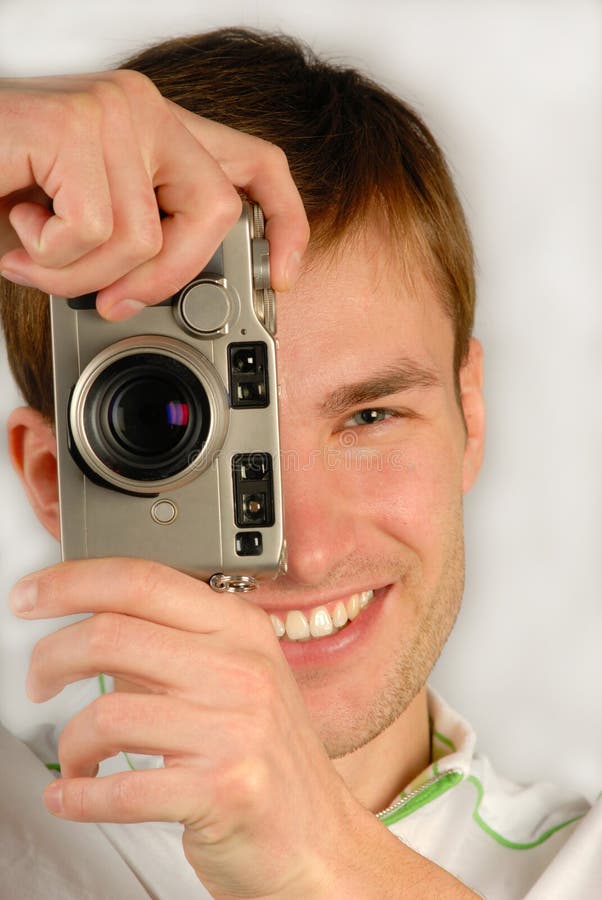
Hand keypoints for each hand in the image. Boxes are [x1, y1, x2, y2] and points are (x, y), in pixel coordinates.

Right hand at [0, 71, 308, 318]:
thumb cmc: (5, 174)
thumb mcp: (85, 211)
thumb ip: (135, 238)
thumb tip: (160, 289)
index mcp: (158, 131)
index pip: (256, 163)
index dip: (287, 221)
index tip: (281, 277)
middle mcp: (144, 110)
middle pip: (215, 212)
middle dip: (167, 276)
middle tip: (112, 300)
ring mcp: (113, 113)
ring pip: (139, 238)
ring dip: (77, 273)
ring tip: (33, 252)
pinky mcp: (74, 126)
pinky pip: (93, 231)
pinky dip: (48, 254)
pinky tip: (19, 225)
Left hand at [9, 558, 357, 899]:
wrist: (318, 840)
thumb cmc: (268, 758)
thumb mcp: (235, 680)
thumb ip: (172, 645)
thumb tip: (92, 622)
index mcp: (240, 629)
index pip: (143, 580)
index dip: (72, 581)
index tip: (32, 596)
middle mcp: (241, 669)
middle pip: (112, 634)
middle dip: (50, 657)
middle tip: (38, 681)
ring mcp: (236, 729)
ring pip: (107, 713)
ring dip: (69, 741)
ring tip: (77, 756)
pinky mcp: (223, 791)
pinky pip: (120, 789)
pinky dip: (79, 797)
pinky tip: (73, 795)